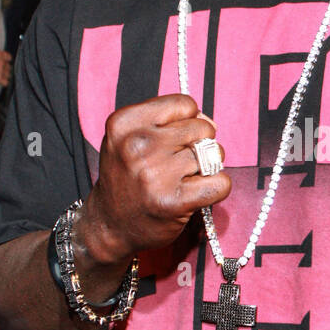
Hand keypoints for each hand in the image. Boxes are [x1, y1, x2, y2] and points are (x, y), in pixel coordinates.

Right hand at [0, 28, 12, 84]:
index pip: (8, 56)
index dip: (7, 59)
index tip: (4, 60)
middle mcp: (2, 62)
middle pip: (9, 66)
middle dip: (6, 68)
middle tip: (1, 70)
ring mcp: (1, 71)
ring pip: (8, 74)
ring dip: (6, 76)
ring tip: (2, 77)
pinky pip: (6, 82)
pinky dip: (4, 83)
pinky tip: (2, 83)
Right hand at [80, 94, 230, 262]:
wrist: (109, 224)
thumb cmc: (126, 178)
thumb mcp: (128, 137)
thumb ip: (166, 121)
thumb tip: (209, 122)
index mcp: (124, 123)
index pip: (184, 104)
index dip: (188, 120)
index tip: (176, 139)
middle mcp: (138, 146)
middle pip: (202, 128)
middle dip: (200, 144)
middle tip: (181, 163)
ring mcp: (156, 175)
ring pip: (214, 154)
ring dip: (208, 167)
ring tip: (186, 179)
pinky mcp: (175, 202)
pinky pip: (221, 183)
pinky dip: (218, 188)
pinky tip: (198, 193)